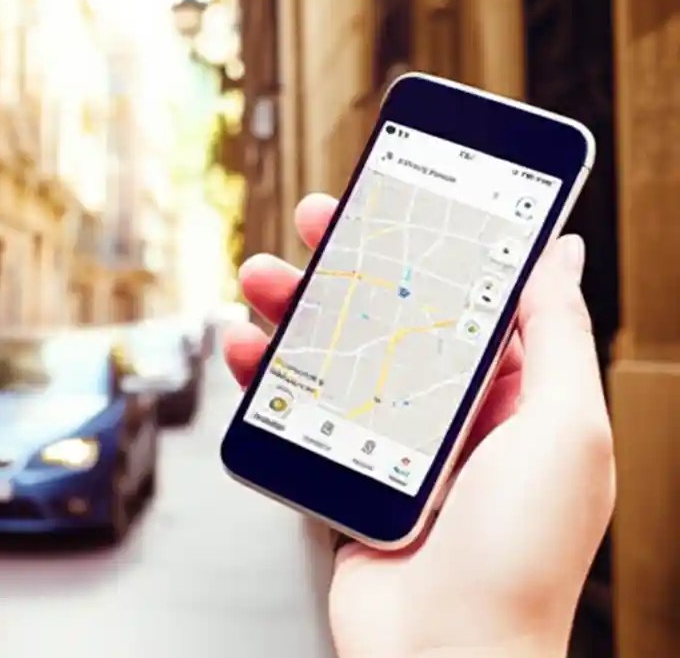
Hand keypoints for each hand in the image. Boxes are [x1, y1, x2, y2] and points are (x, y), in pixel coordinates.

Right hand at [224, 194, 615, 656]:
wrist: (443, 656)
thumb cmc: (520, 559)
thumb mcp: (566, 430)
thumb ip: (558, 336)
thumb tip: (558, 255)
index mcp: (519, 399)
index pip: (472, 300)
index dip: (435, 244)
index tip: (400, 199)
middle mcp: (455, 418)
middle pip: (394, 318)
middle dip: (351, 265)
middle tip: (314, 222)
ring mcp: (395, 449)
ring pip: (337, 357)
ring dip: (295, 313)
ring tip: (258, 280)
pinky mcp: (342, 478)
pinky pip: (300, 412)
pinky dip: (266, 378)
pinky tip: (244, 352)